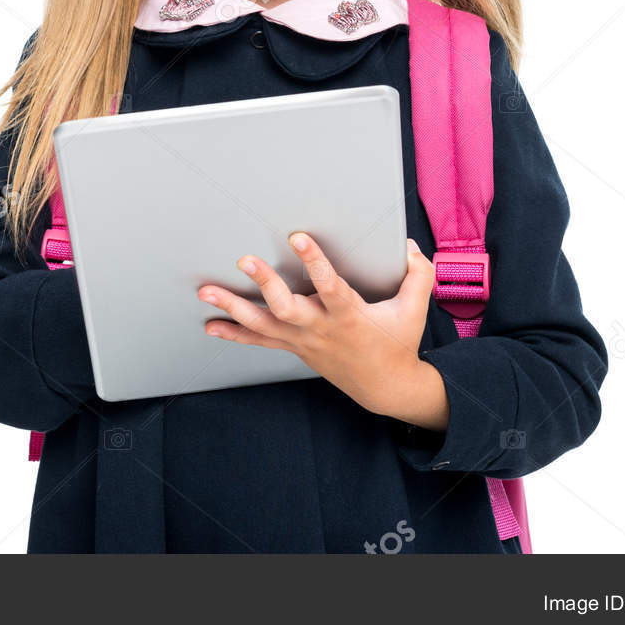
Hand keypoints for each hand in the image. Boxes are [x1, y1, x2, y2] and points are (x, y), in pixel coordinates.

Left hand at [197, 232, 443, 422]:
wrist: (384, 387)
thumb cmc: (398, 343)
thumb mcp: (415, 310)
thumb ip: (417, 274)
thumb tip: (408, 244)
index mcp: (350, 315)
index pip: (330, 286)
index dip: (314, 262)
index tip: (297, 237)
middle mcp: (321, 328)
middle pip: (287, 307)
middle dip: (265, 283)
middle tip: (244, 259)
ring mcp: (303, 340)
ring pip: (264, 325)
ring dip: (233, 308)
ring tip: (206, 291)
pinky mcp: (294, 346)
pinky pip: (259, 341)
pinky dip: (234, 334)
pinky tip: (211, 325)